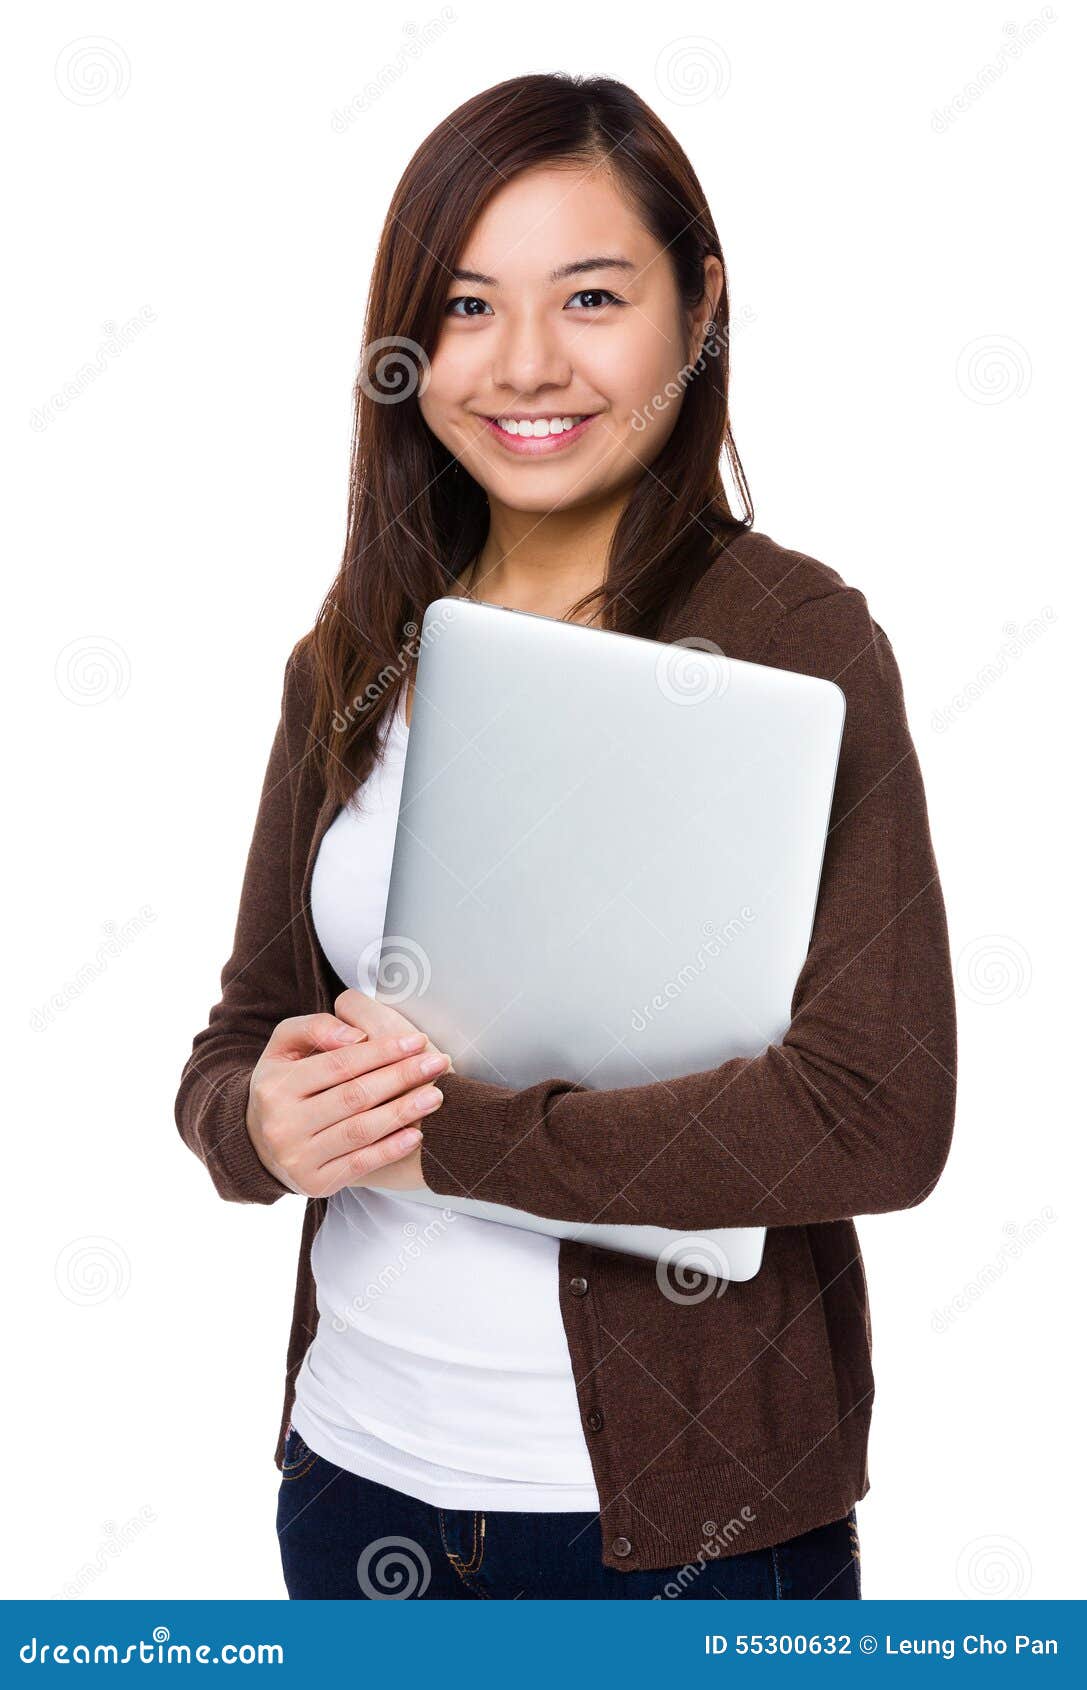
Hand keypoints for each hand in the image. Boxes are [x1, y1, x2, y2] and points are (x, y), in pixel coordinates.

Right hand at [243, 1005, 451, 1197]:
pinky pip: (360, 1164)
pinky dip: (390, 1149)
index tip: (417, 1041)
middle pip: (354, 1096)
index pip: (339, 1064)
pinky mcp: (315, 1183)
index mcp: (276, 1085)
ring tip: (436, 1095)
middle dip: (401, 1077)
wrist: (259, 1144)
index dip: (382, 1051)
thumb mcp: (284, 1048)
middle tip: (437, 1063)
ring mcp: (298, 1157)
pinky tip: (416, 1134)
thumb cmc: (284, 1086)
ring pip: (360, 1131)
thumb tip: (355, 1036)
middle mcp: (282, 1124)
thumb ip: (315, 1028)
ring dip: (403, 1112)